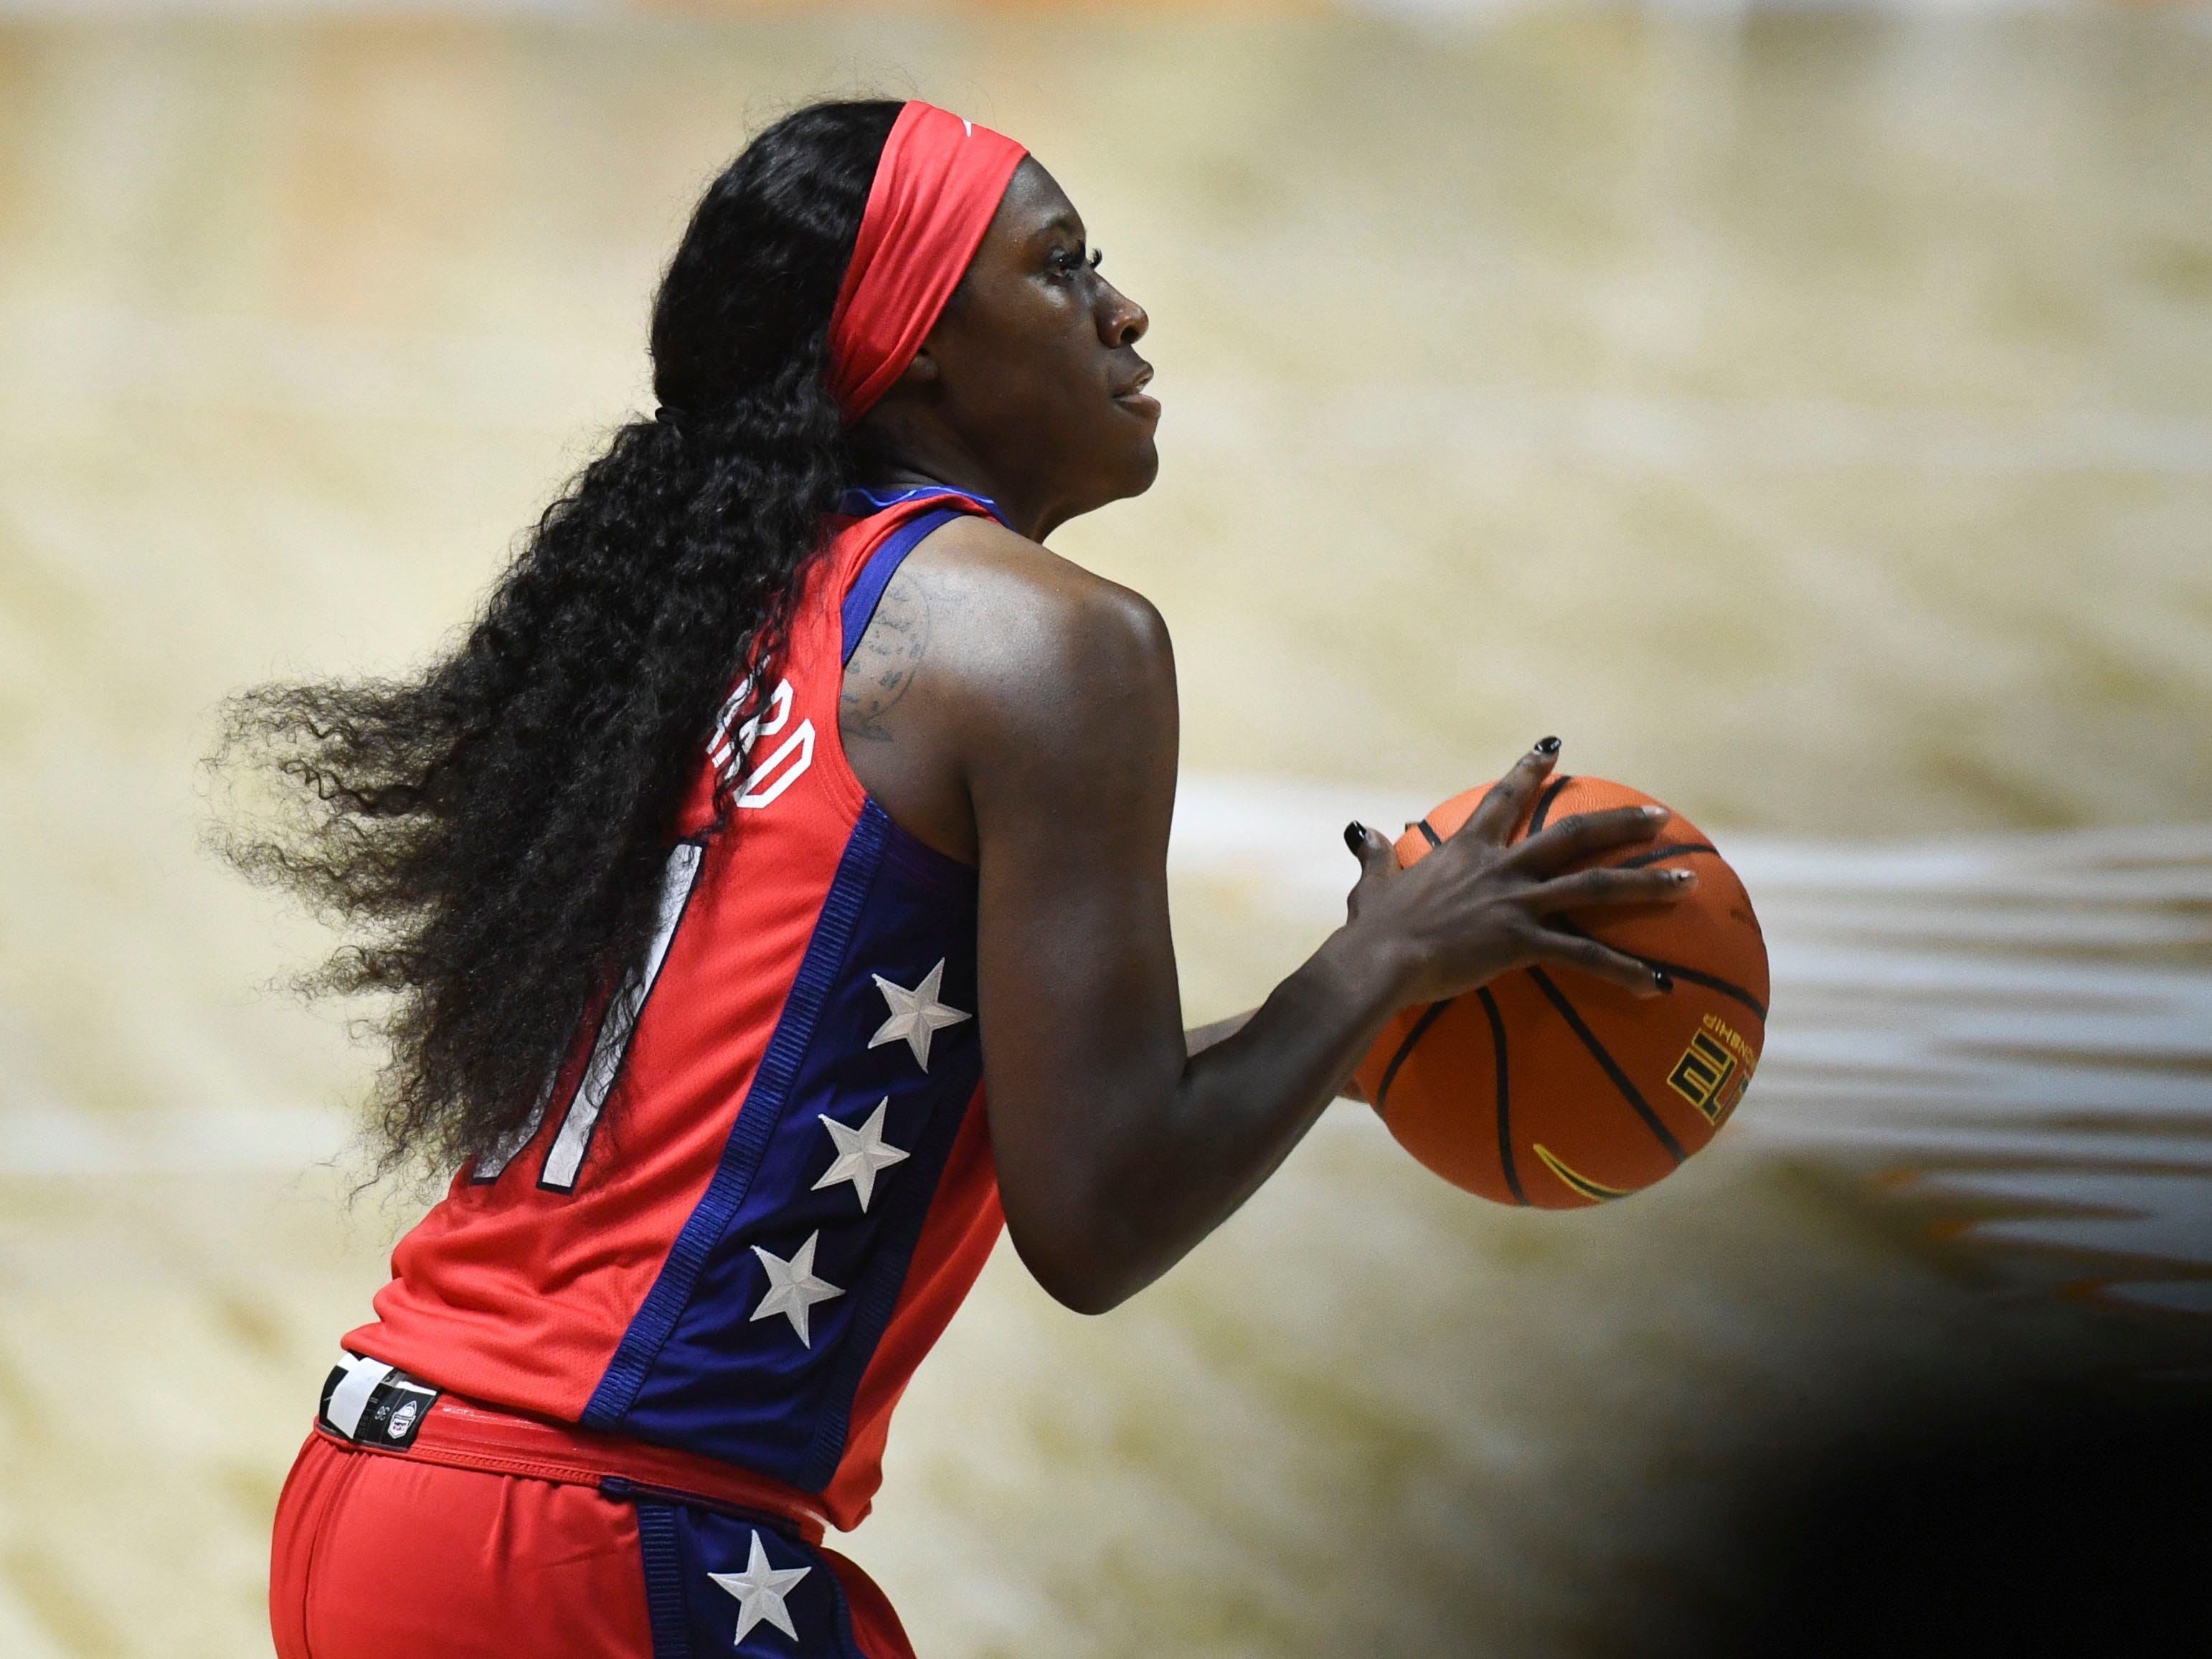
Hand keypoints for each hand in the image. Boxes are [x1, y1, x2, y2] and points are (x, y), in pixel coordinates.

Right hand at [1341, 739, 1692, 1004]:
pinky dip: (1624, 970)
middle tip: (1658, 817)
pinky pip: (1584, 956)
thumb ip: (1378, 859)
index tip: (1555, 746)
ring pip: (1594, 885)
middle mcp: (1499, 868)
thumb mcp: (1373, 887)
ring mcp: (1515, 903)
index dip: (1530, 769)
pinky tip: (1658, 985)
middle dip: (1619, 822)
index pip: (1505, 799)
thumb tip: (1365, 832)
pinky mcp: (1521, 943)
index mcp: (1466, 852)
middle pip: (1572, 834)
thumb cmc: (1371, 931)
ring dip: (1645, 882)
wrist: (1376, 960)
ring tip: (1686, 881)